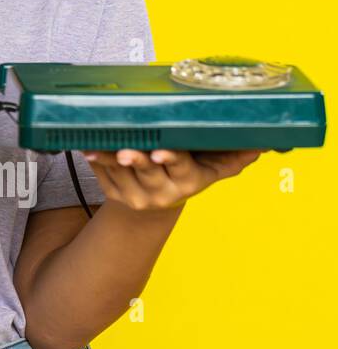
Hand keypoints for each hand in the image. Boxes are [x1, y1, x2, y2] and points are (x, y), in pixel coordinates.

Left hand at [81, 149, 264, 211]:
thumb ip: (231, 158)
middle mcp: (162, 191)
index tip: (161, 152)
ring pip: (119, 171)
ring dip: (107, 156)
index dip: (170, 158)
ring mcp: (135, 194)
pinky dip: (94, 158)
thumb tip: (261, 144)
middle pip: (147, 172)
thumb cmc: (185, 176)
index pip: (180, 167)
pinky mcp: (113, 193)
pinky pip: (100, 173)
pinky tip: (85, 144)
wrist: (155, 206)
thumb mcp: (209, 169)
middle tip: (127, 151)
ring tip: (97, 142)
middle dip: (136, 160)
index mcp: (187, 181)